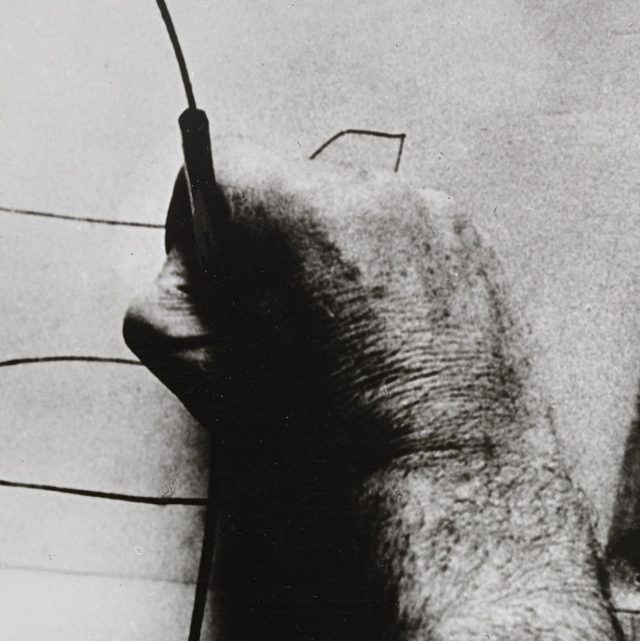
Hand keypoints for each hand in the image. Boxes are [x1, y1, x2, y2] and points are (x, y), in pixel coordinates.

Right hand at [123, 141, 539, 471]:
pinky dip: (394, 284)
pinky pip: (413, 244)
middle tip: (279, 327)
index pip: (222, 160)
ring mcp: (429, 212)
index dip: (205, 218)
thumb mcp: (199, 372)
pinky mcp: (477, 246)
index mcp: (286, 207)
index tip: (215, 269)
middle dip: (276, 246)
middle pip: (293, 190)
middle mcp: (362, 188)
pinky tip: (391, 348)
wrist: (441, 479)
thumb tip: (182, 271)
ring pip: (356, 218)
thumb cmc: (321, 436)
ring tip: (346, 347)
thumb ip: (162, 301)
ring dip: (339, 264)